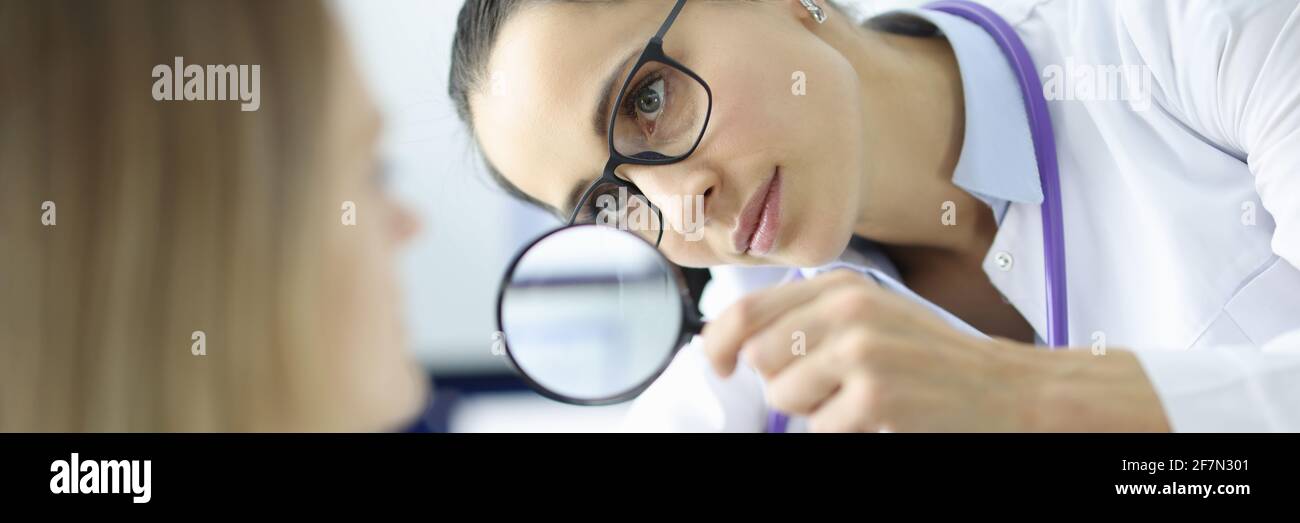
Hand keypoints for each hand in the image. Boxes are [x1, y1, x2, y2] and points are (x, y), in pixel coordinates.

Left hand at [701, 270, 1168, 431]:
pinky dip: (841, 433)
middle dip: (782, 383)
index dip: (721, 341)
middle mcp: (849, 310)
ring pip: (784, 396)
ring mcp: (863, 351)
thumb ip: (809, 317)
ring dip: (813, 411)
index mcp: (843, 286)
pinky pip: (819, 430)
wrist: (1007, 389)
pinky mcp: (876, 396)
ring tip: (859, 399)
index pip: (748, 309)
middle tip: (827, 389)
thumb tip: (736, 342)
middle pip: (761, 357)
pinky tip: (878, 418)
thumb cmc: (931, 359)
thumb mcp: (871, 316)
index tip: (724, 363)